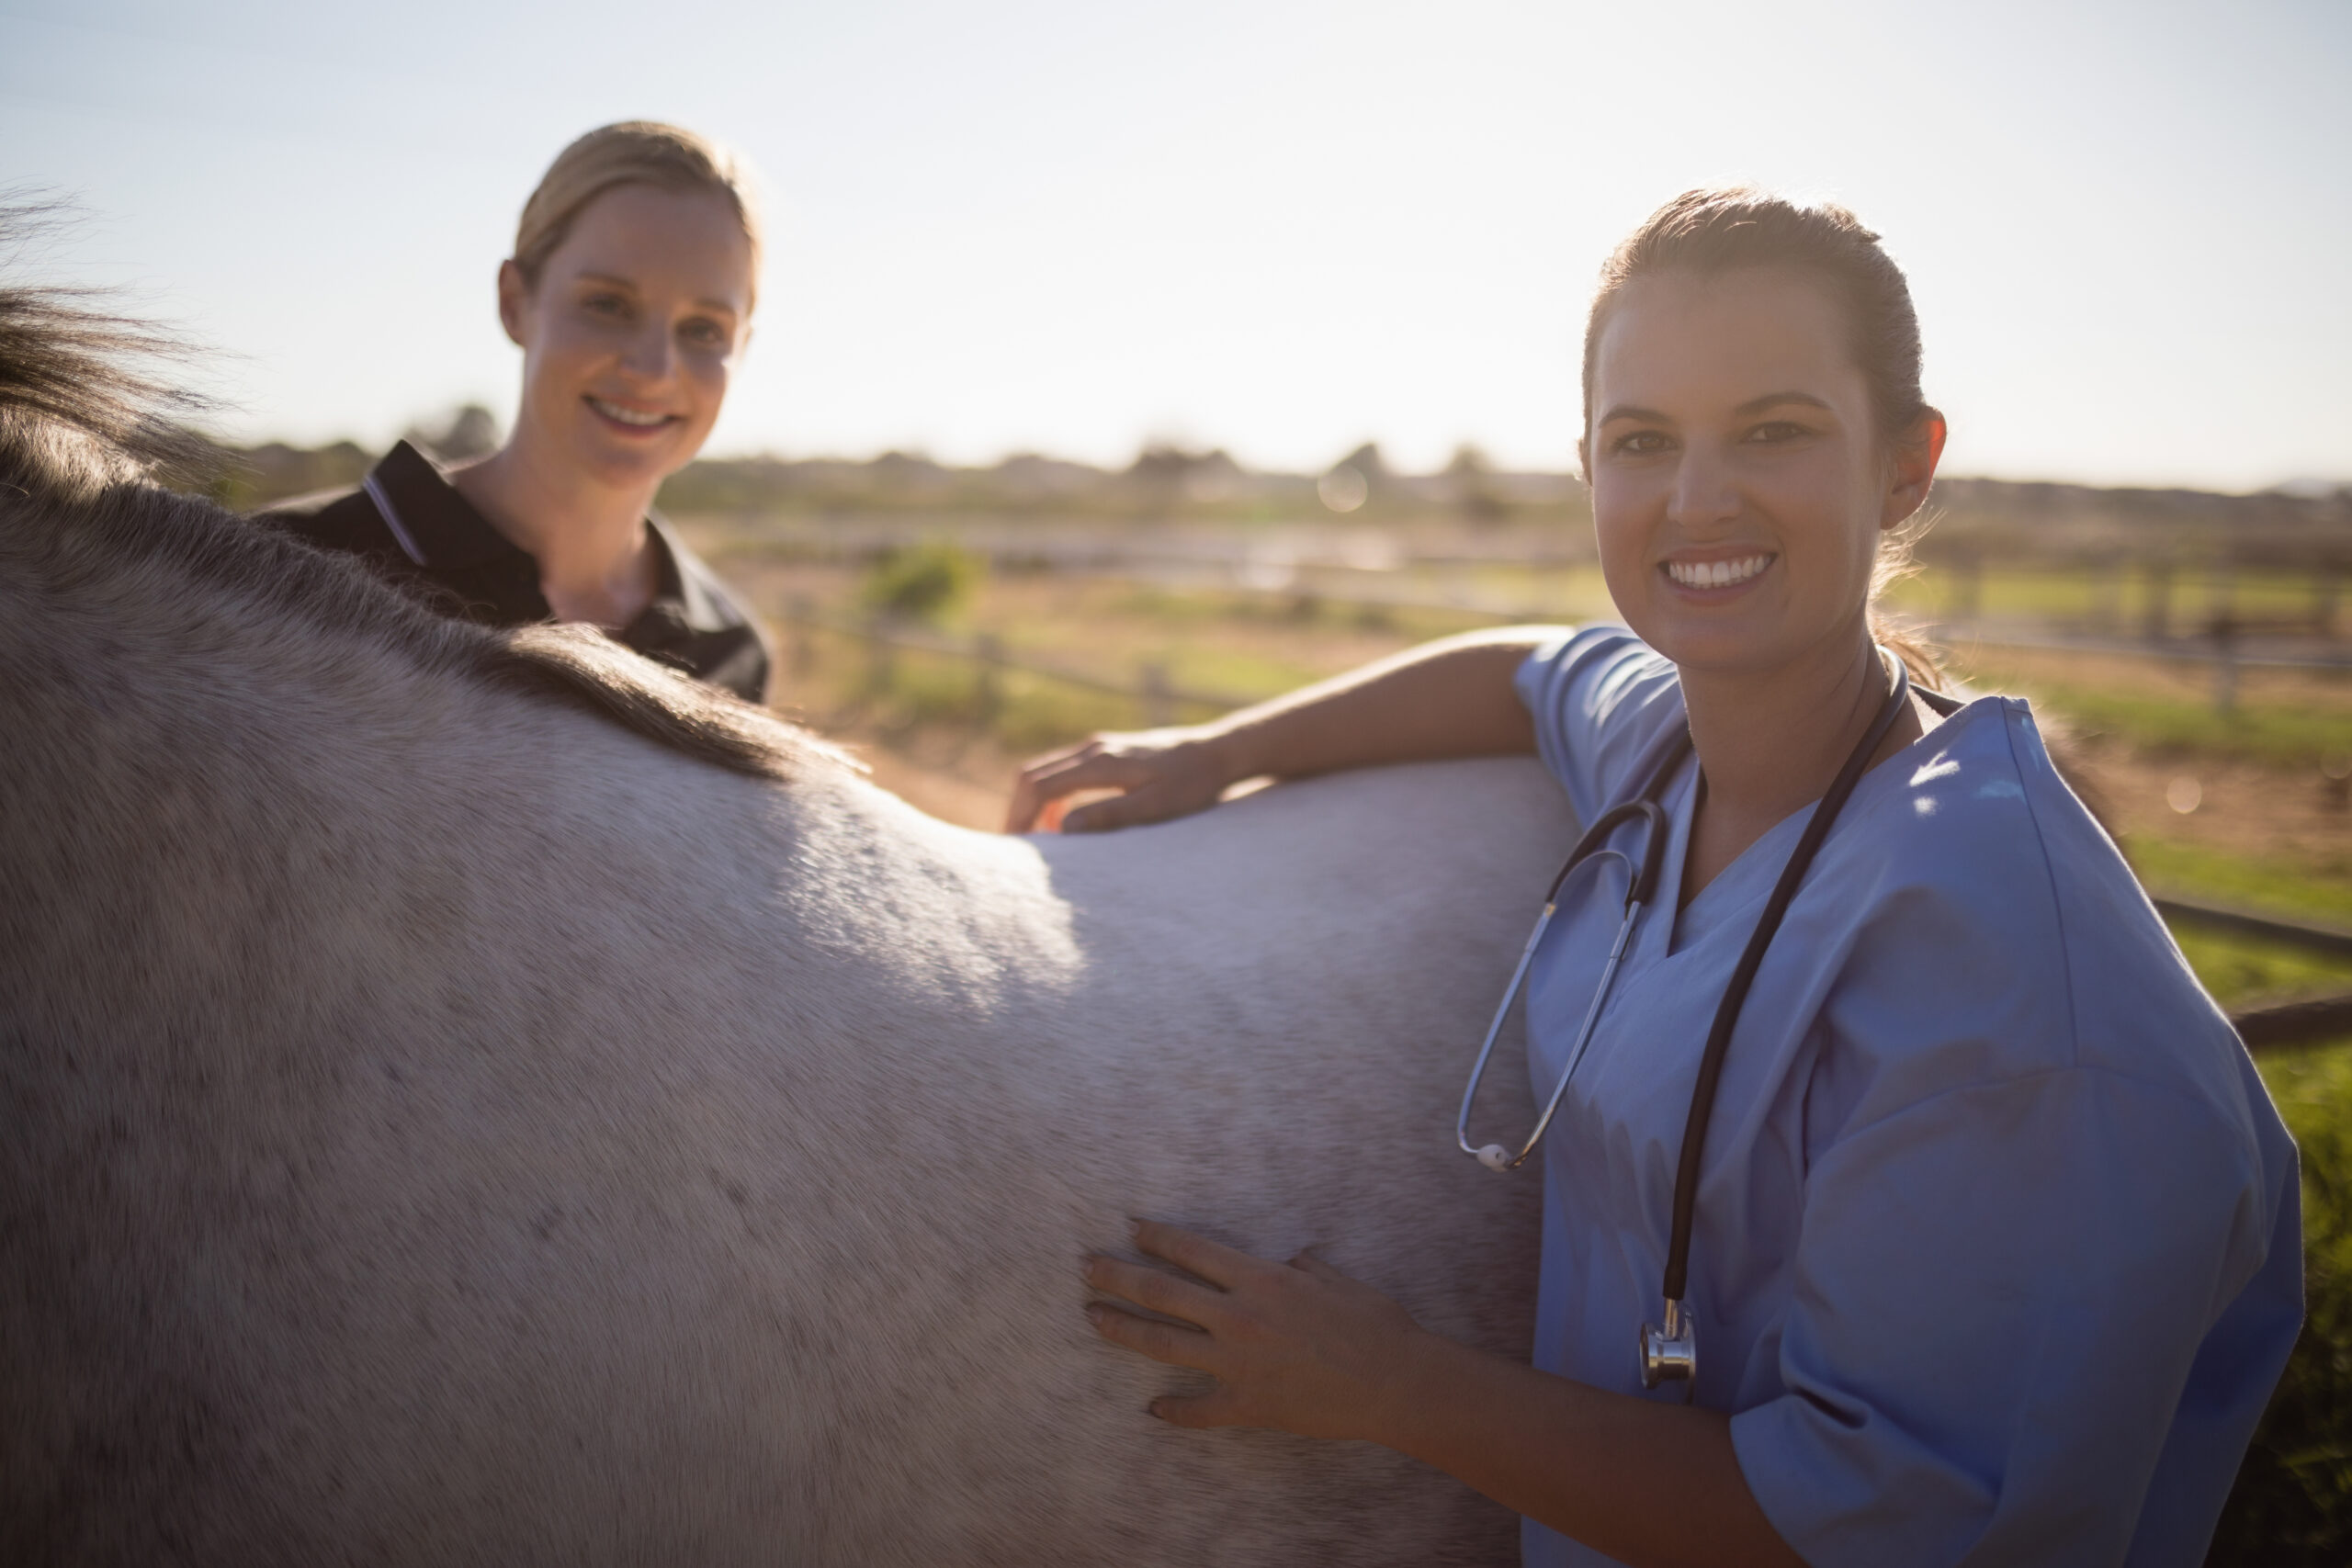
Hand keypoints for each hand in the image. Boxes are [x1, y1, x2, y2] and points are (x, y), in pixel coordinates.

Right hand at [1004, 728, 1235, 833]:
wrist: (1220, 751)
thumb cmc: (1194, 784)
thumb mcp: (1156, 807)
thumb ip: (1110, 815)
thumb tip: (1063, 829)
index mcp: (1100, 763)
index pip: (1039, 786)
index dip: (1020, 816)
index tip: (1013, 847)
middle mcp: (1093, 748)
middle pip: (1034, 774)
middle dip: (1018, 809)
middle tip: (1015, 846)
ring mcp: (1100, 746)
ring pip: (1048, 771)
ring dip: (1034, 803)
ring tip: (1037, 839)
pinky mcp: (1109, 751)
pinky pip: (1066, 771)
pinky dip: (1053, 795)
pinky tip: (1065, 820)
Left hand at [1083, 1218, 1434, 1440]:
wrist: (1394, 1382)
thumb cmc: (1374, 1324)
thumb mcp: (1335, 1279)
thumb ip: (1303, 1267)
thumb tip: (1288, 1260)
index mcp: (1259, 1278)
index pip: (1191, 1250)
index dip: (1156, 1237)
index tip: (1130, 1227)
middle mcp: (1238, 1316)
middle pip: (1161, 1292)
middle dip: (1117, 1276)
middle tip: (1086, 1267)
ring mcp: (1237, 1363)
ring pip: (1162, 1344)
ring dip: (1122, 1329)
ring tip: (1091, 1318)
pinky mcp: (1247, 1404)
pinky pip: (1198, 1409)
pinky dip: (1173, 1410)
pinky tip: (1152, 1408)